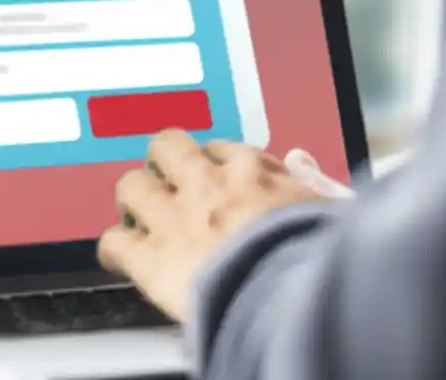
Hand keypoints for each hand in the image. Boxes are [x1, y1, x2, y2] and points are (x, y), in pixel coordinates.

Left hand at [97, 130, 336, 322]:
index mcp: (251, 170)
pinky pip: (114, 242)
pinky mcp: (150, 259)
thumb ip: (311, 185)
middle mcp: (206, 185)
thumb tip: (302, 167)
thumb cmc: (319, 259)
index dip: (216, 164)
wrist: (292, 297)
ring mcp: (174, 219)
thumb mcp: (331, 210)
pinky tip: (122, 257)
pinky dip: (115, 248)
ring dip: (136, 198)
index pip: (223, 150)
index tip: (219, 177)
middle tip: (169, 180)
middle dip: (165, 162)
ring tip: (140, 214)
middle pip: (168, 148)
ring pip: (132, 185)